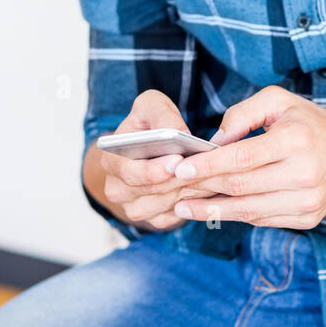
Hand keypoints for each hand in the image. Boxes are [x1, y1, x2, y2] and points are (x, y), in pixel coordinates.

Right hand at [96, 90, 217, 230]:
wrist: (143, 150)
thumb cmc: (147, 125)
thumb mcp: (150, 107)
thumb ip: (161, 114)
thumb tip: (179, 132)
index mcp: (111, 161)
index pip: (131, 172)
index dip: (154, 169)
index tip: (178, 160)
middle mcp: (117, 190)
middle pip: (154, 190)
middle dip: (182, 178)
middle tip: (208, 168)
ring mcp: (135, 208)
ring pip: (168, 204)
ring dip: (192, 191)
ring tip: (214, 175)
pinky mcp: (154, 220)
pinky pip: (176, 216)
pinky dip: (195, 202)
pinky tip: (210, 187)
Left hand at [169, 86, 325, 229]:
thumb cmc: (311, 123)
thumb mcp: (279, 101)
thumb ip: (242, 114)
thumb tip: (213, 142)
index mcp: (296, 140)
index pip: (242, 157)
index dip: (208, 165)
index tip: (180, 168)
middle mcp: (305, 173)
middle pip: (242, 186)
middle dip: (203, 189)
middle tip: (173, 189)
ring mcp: (308, 201)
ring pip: (249, 210)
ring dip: (212, 210)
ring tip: (184, 207)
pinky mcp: (308, 218)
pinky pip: (263, 219)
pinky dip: (236, 215)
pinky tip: (214, 210)